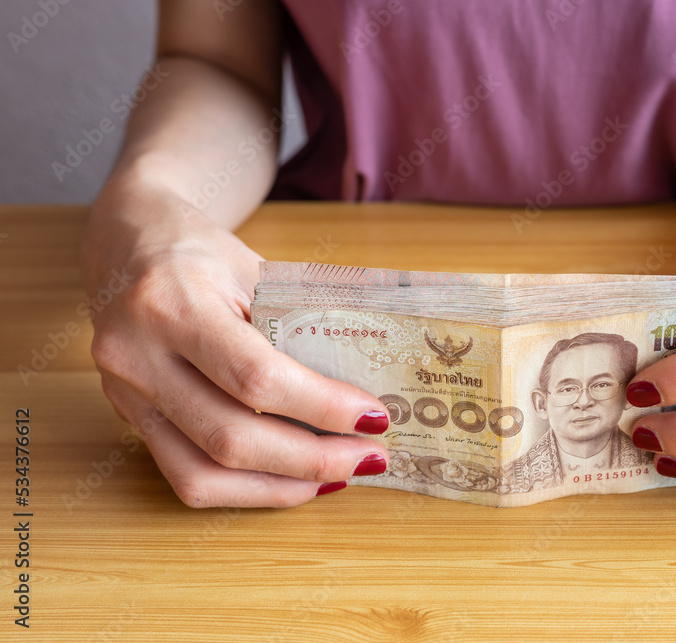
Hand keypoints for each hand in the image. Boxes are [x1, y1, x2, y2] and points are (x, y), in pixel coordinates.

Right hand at [82, 199, 389, 507]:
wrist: (126, 240)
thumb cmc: (200, 251)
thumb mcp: (253, 268)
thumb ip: (298, 325)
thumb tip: (364, 389)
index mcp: (173, 304)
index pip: (255, 377)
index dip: (321, 406)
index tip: (373, 416)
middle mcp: (138, 356)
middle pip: (230, 438)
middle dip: (312, 458)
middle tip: (370, 457)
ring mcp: (126, 394)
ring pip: (203, 473)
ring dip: (282, 485)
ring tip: (339, 476)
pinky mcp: (129, 419)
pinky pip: (185, 475)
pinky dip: (247, 488)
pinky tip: (294, 480)